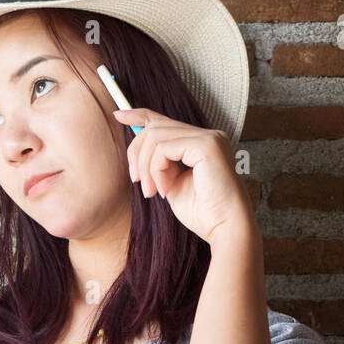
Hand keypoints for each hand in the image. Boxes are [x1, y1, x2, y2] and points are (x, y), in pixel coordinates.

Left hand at [112, 107, 254, 245]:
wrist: (224, 228)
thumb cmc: (202, 212)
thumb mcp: (171, 183)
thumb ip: (159, 164)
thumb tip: (138, 149)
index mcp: (201, 143)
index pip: (165, 121)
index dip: (139, 115)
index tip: (119, 115)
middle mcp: (208, 136)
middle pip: (155, 128)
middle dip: (137, 154)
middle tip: (137, 181)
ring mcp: (209, 138)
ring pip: (156, 137)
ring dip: (146, 167)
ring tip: (151, 191)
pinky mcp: (206, 145)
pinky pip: (164, 148)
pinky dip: (157, 170)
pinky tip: (165, 189)